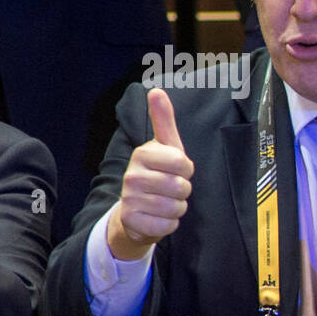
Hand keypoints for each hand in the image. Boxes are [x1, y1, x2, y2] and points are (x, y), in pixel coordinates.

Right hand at [107, 89, 193, 260]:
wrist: (136, 210)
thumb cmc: (157, 173)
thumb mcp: (164, 146)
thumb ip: (163, 120)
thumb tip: (156, 90)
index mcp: (142, 154)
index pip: (182, 163)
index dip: (186, 169)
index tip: (176, 169)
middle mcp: (132, 176)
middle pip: (181, 186)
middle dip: (183, 190)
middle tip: (170, 188)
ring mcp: (130, 199)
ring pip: (176, 207)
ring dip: (178, 207)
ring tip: (165, 202)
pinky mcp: (132, 221)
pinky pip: (168, 225)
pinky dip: (170, 223)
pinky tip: (159, 217)